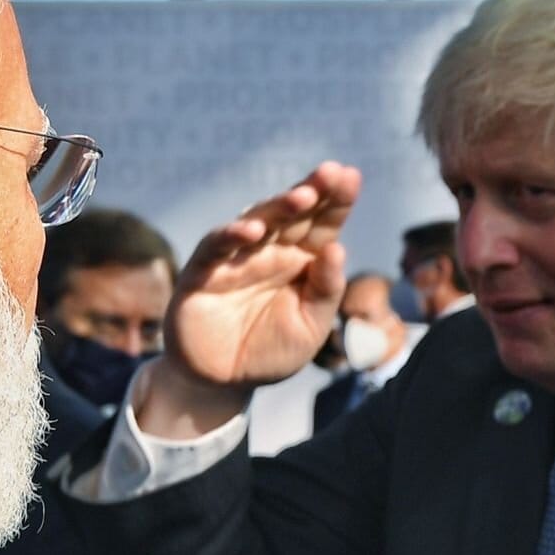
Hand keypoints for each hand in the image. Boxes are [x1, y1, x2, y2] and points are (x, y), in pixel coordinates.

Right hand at [139, 163, 360, 436]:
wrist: (222, 382)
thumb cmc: (270, 351)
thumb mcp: (309, 327)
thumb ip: (325, 291)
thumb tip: (338, 249)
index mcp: (301, 261)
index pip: (322, 224)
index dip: (336, 200)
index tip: (351, 176)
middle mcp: (270, 251)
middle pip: (293, 214)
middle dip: (312, 191)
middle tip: (332, 172)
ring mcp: (236, 258)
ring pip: (258, 221)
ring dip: (279, 207)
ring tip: (303, 196)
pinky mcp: (203, 271)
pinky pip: (216, 247)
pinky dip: (232, 235)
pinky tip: (253, 230)